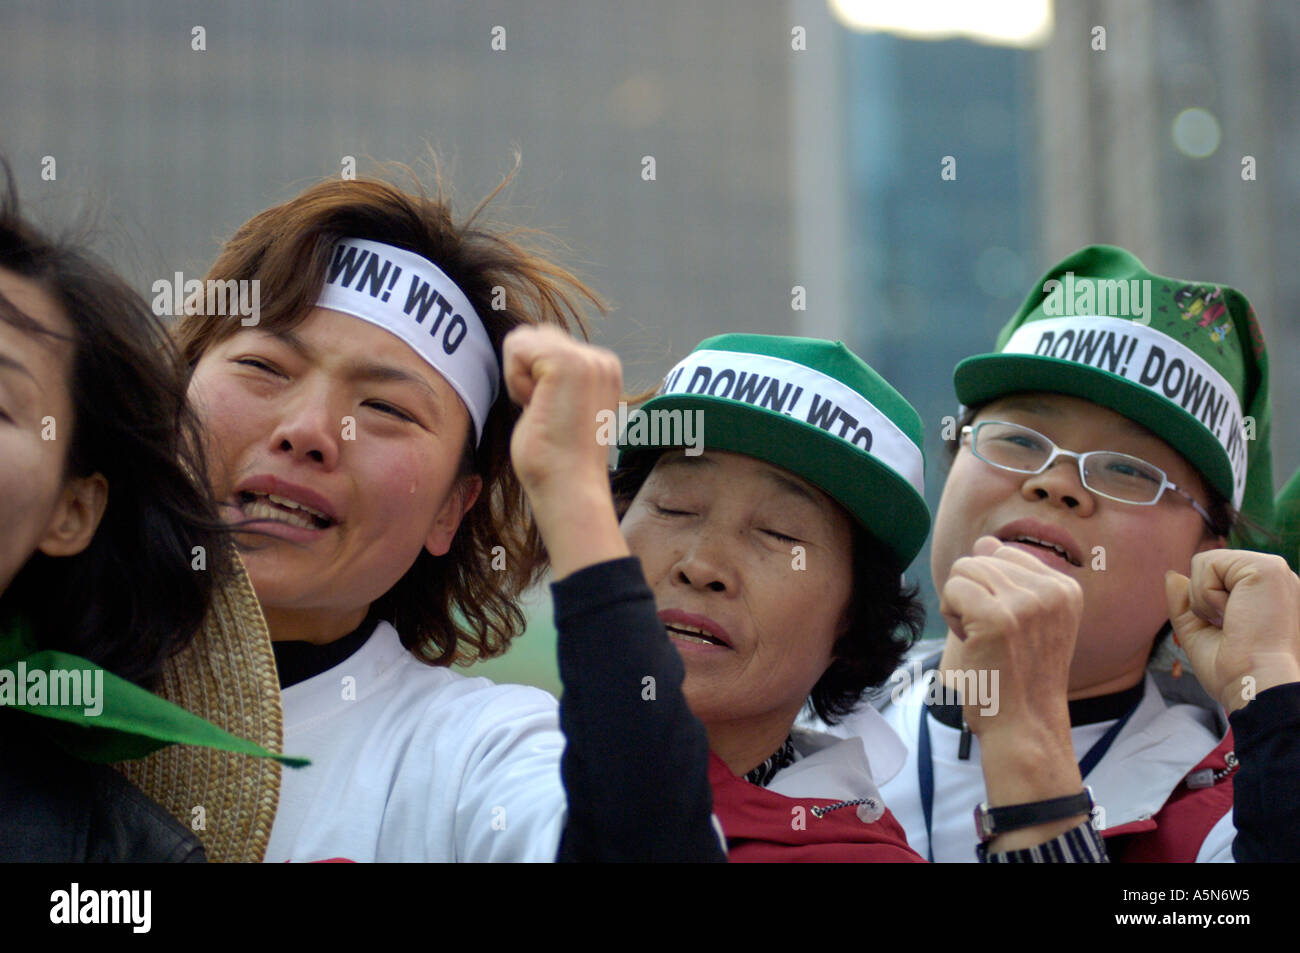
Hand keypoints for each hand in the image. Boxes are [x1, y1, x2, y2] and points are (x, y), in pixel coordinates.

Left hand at [503, 325, 621, 497]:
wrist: (569, 488)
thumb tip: (523, 352)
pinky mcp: (567, 363)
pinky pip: (515, 348)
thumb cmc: (558, 460)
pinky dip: (514, 380)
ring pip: (522, 340)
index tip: (553, 414)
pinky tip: (535, 406)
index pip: (547, 345)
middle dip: (526, 373)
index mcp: (603, 369)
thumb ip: (550, 377)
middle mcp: (601, 359)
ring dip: (519, 377)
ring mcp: (588, 359)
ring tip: (541, 410)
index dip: (534, 380)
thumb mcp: (560, 405)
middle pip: (535, 336)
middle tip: (544, 412)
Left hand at [939, 536, 1082, 741]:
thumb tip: (985, 542)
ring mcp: (1026, 603)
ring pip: (964, 570)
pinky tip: (971, 642)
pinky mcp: (997, 618)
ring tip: (983, 639)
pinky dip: (951, 615)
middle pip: (981, 559)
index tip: (1006, 625)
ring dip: (961, 605)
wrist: (1025, 726)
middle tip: (991, 636)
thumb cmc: (1019, 678)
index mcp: (1066, 589)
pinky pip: (952, 588)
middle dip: (973, 595)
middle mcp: (1053, 591)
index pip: (1005, 553)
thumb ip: (1010, 579)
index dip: (991, 587)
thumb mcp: (1030, 621)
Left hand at [1166, 550, 1299, 712]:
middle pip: (1210, 569)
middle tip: (1232, 629)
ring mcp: (1275, 571)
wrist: (1254, 686)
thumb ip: (1186, 603)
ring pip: (1205, 564)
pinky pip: (1206, 563)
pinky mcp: (1268, 567)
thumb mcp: (1200, 634)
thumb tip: (1172, 574)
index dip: (1208, 606)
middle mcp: (1276, 580)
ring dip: (1205, 600)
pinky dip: (1206, 595)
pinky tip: (1232, 615)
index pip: (1219, 580)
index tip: (1232, 633)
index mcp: (1268, 595)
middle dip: (1204, 602)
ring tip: (1234, 622)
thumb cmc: (1233, 671)